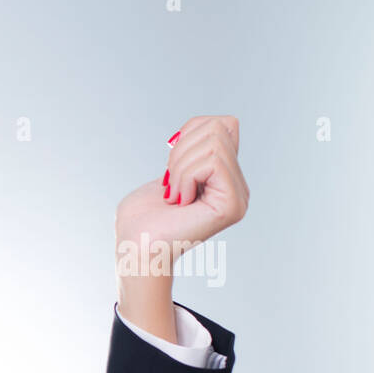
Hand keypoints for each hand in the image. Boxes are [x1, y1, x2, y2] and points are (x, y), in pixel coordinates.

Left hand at [115, 115, 250, 278]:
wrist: (134, 248)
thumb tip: (215, 124)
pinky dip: (185, 176)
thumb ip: (194, 145)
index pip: (224, 124)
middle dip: (182, 151)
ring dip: (180, 167)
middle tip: (170, 185)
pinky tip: (180, 201)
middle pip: (220, 127)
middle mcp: (238, 187)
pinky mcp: (232, 204)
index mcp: (224, 177)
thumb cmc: (141, 218)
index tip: (172, 164)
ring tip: (174, 195)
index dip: (192, 132)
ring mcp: (238, 196)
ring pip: (215, 143)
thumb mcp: (169, 169)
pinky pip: (212, 162)